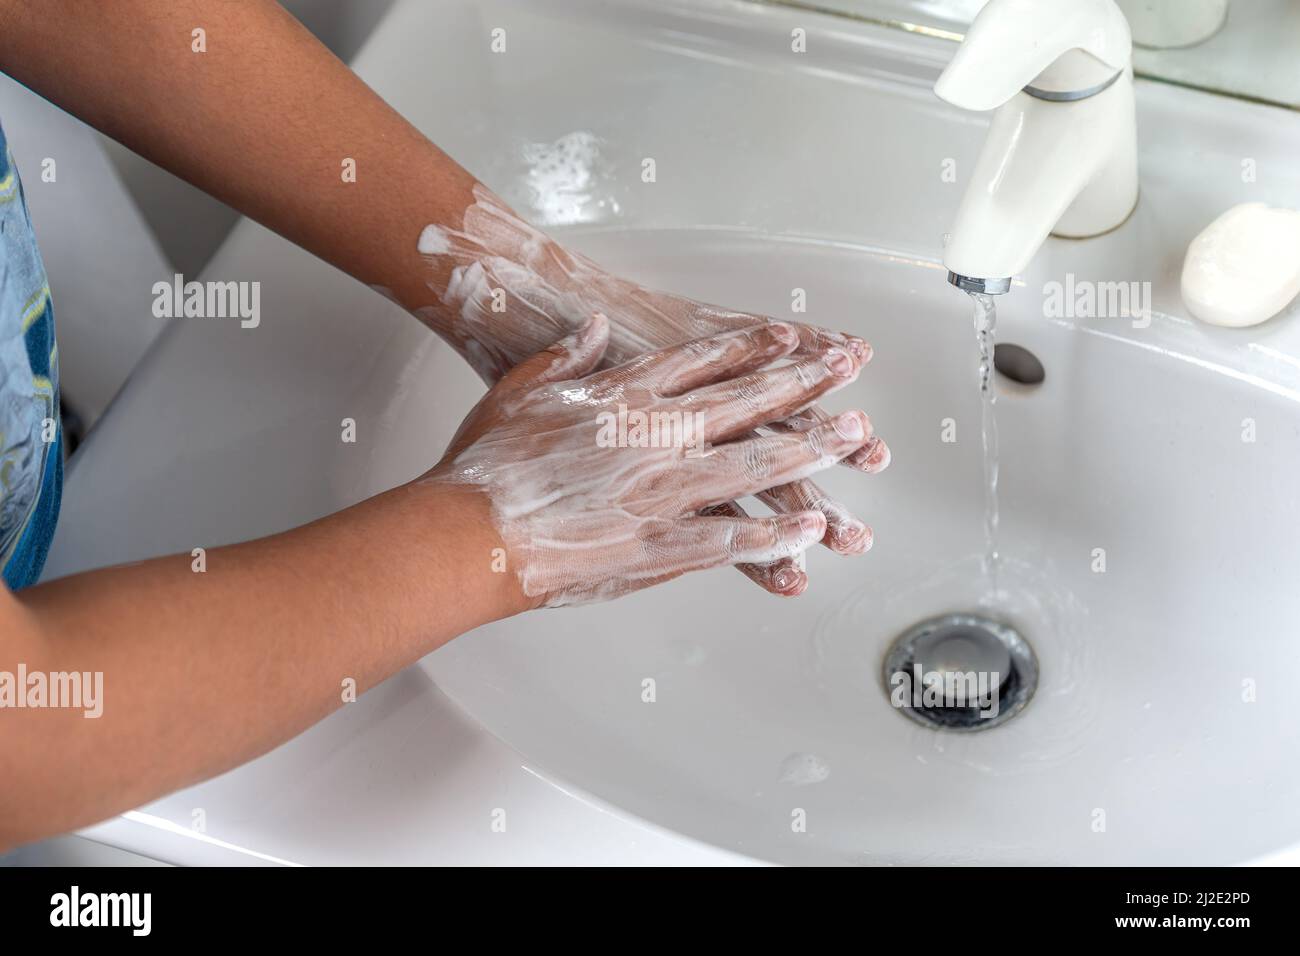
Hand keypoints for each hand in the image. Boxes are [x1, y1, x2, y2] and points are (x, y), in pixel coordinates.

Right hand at [425, 315, 874, 607]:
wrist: (472, 531)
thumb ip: (565, 356)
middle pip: (749, 401)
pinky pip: (733, 538)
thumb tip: (596, 329)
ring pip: (758, 463)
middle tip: (852, 373)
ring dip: (814, 450)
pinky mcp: (662, 543)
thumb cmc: (487, 464)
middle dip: (808, 385)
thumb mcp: (520, 390)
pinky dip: (775, 535)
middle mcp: (659, 432)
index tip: (792, 338)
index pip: (706, 360)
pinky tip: (810, 531)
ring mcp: (666, 488)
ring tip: (859, 440)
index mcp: (626, 393)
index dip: (755, 347)